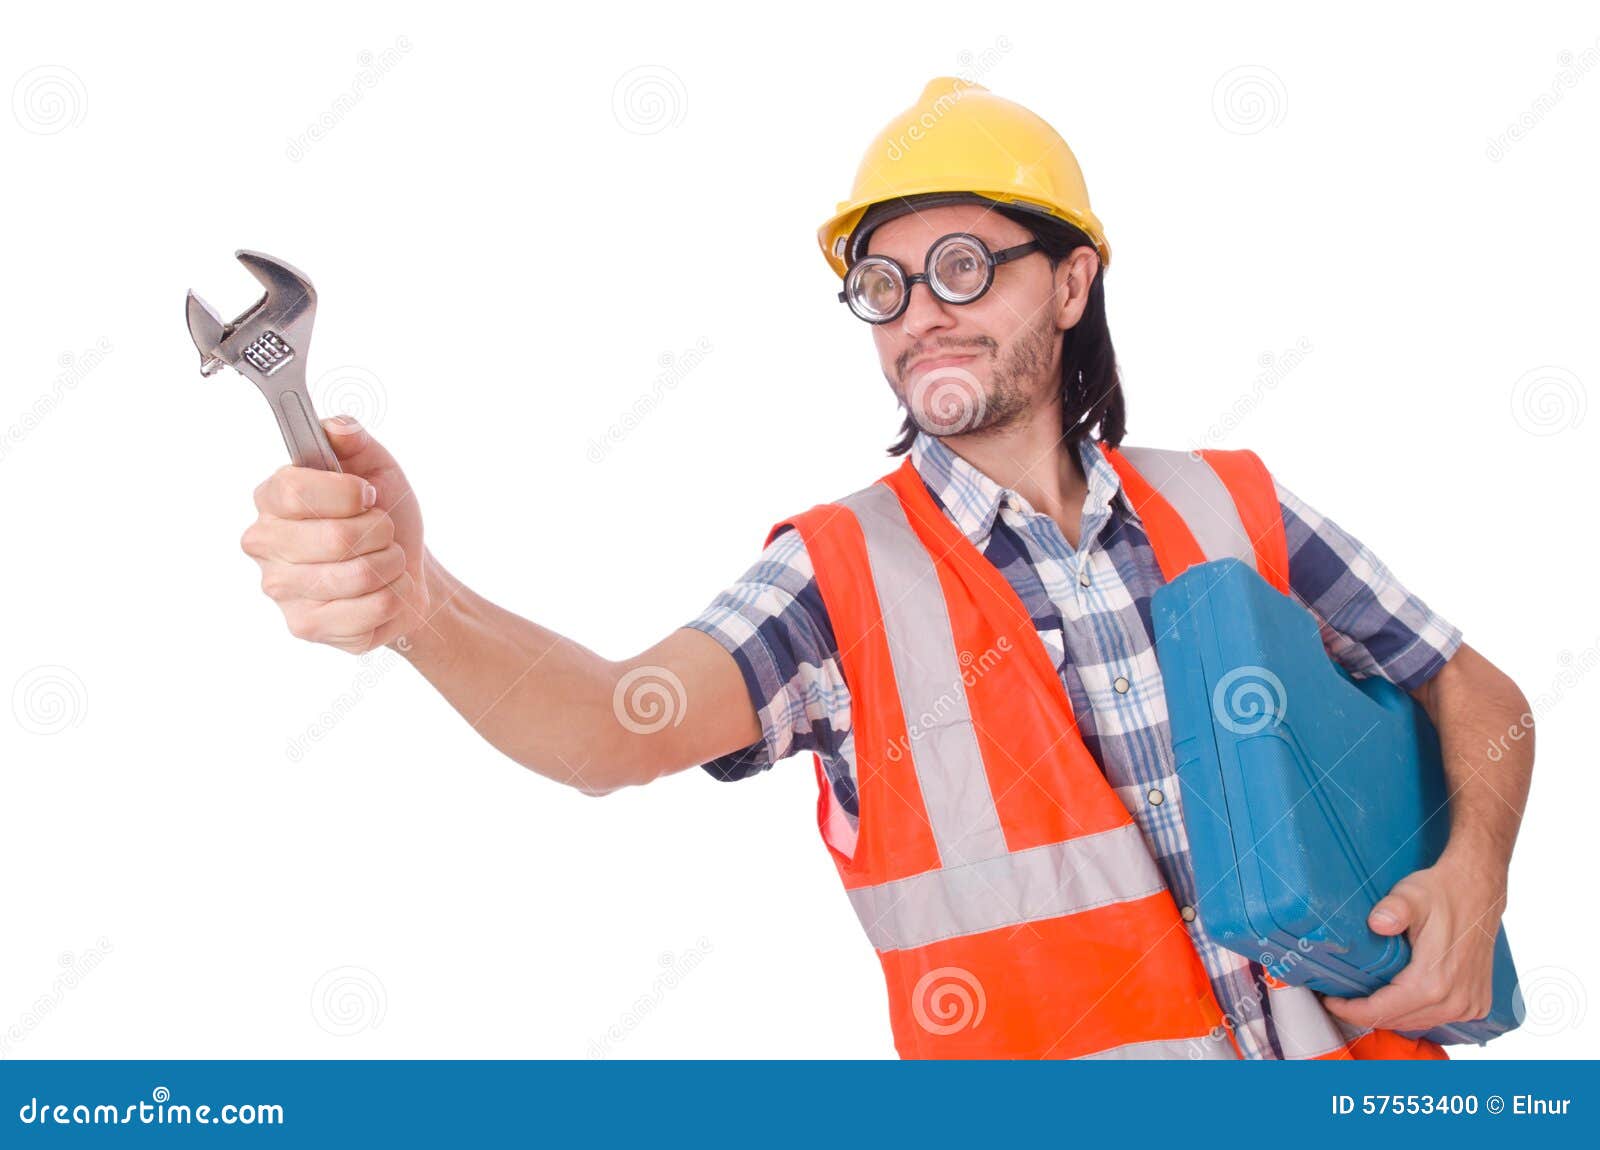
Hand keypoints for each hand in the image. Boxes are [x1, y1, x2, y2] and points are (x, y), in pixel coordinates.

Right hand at [241, 415, 429, 654]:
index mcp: (272, 499)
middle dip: (379, 532)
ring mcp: (280, 590)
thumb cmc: (385, 518)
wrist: (409, 571)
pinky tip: (382, 592)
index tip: (368, 496)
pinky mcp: (305, 626)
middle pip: (333, 537)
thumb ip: (354, 440)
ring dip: (390, 564)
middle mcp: (264, 544)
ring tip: (384, 561)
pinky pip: (370, 610)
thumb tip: (335, 427)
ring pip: (357, 575)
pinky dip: (394, 596)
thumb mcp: (378, 468)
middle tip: (381, 533)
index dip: (344, 493)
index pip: (294, 490)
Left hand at [1321, 851, 1506, 1032]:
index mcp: (1435, 982)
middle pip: (1397, 1021)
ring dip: (1388, 1014)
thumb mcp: (1412, 895)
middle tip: (1340, 998)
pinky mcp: (1476, 1004)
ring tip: (1363, 999)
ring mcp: (1469, 1006)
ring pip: (1416, 1022)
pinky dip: (1413, 1012)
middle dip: (1364, 1013)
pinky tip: (1395, 998)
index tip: (1330, 1000)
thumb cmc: (1442, 892)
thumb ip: (1394, 909)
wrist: (1478, 891)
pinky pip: (1436, 1018)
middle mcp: (1455, 1001)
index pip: (1382, 1011)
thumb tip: (1377, 923)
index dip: (1351, 1010)